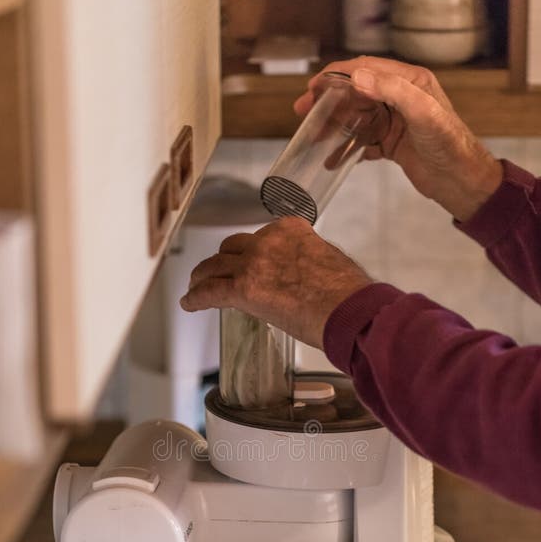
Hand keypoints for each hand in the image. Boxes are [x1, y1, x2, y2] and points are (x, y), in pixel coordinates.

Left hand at [180, 216, 371, 348]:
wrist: (351, 311)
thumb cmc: (349, 296)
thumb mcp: (329, 262)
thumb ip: (308, 262)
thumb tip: (303, 279)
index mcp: (291, 229)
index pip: (262, 236)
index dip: (253, 252)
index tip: (251, 262)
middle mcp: (268, 241)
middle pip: (233, 248)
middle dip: (225, 262)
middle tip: (218, 273)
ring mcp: (254, 263)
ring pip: (215, 266)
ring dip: (203, 277)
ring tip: (195, 286)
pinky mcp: (244, 289)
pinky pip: (210, 292)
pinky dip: (196, 298)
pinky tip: (189, 303)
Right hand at [296, 57, 502, 221]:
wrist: (461, 182)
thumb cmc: (448, 145)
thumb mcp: (422, 112)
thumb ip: (392, 91)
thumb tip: (357, 77)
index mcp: (410, 81)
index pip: (367, 70)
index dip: (337, 76)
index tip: (314, 87)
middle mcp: (401, 98)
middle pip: (357, 93)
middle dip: (329, 101)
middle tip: (303, 112)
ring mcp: (396, 122)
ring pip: (357, 118)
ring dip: (334, 126)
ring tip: (313, 137)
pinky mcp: (393, 144)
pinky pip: (364, 142)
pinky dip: (347, 149)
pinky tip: (332, 159)